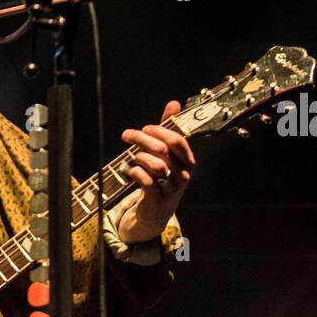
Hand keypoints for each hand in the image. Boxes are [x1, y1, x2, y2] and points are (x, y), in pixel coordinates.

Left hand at [118, 99, 194, 242]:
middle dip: (144, 139)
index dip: (159, 131)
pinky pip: (147, 181)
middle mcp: (184, 174)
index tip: (144, 128)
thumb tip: (174, 103)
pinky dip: (135, 172)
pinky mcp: (158, 200)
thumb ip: (169, 129)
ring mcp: (172, 189)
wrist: (154, 213)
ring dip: (139, 157)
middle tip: (128, 136)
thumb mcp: (165, 154)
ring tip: (132, 159)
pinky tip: (130, 171)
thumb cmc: (160, 179)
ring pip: (157, 165)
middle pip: (165, 149)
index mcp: (188, 161)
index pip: (177, 140)